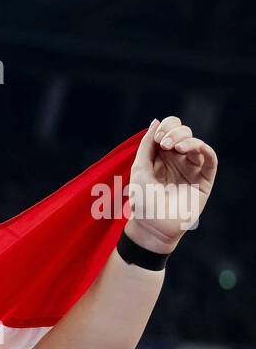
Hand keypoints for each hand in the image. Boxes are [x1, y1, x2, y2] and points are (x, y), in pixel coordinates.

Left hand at [125, 115, 217, 253]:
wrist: (152, 226)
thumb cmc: (143, 200)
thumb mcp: (139, 168)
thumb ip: (147, 145)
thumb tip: (156, 121)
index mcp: (161, 156)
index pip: (169, 131)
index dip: (166, 127)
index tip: (157, 137)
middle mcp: (177, 160)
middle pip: (183, 133)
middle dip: (175, 131)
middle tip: (165, 143)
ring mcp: (191, 169)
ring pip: (196, 143)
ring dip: (186, 138)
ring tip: (174, 146)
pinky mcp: (204, 179)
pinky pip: (210, 158)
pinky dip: (202, 147)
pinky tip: (188, 149)